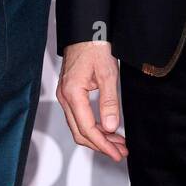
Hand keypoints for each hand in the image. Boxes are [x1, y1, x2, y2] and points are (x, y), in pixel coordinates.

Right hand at [57, 41, 127, 161]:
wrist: (85, 31)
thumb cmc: (95, 47)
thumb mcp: (108, 74)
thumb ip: (109, 102)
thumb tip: (112, 127)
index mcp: (73, 93)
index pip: (87, 128)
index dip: (103, 144)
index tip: (116, 153)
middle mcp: (65, 97)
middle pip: (80, 132)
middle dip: (100, 145)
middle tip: (120, 152)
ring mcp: (65, 96)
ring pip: (78, 127)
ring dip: (98, 138)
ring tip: (118, 144)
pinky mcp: (70, 94)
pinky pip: (78, 117)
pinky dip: (93, 127)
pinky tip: (107, 129)